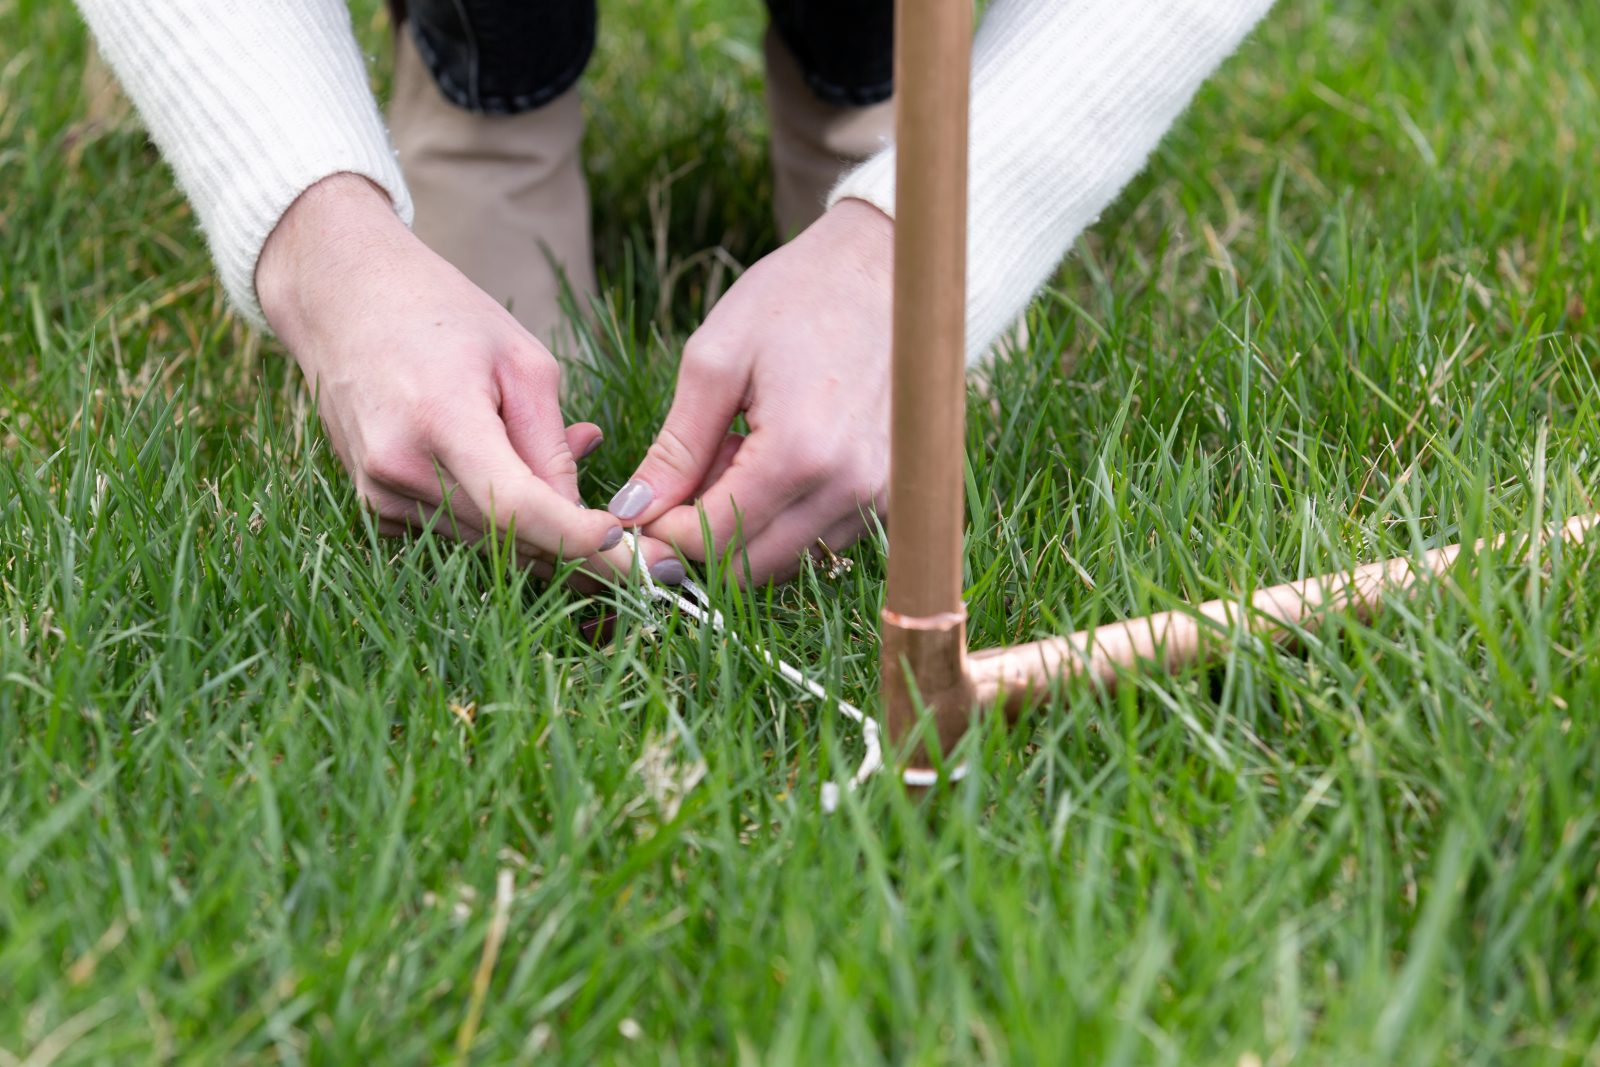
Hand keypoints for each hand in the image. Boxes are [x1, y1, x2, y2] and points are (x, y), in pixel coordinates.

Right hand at [257, 174, 674, 580]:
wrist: (342, 298)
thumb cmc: (441, 313)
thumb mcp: (521, 359)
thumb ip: (551, 443)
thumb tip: (583, 518)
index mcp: (440, 421)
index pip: (519, 510)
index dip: (581, 541)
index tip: (635, 553)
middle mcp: (399, 471)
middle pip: (507, 541)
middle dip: (577, 552)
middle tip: (638, 551)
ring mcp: (379, 496)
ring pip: (486, 547)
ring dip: (540, 533)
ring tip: (562, 477)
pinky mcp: (375, 508)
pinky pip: (456, 536)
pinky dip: (498, 523)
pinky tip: (511, 474)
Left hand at [608, 198, 892, 583]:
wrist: (887, 270)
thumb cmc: (795, 298)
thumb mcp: (715, 361)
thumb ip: (675, 448)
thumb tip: (634, 510)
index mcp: (801, 452)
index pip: (714, 538)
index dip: (663, 534)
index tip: (636, 508)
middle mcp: (849, 488)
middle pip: (751, 568)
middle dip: (700, 540)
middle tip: (676, 485)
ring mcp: (878, 496)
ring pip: (786, 559)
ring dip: (743, 530)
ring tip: (731, 455)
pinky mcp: (891, 495)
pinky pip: (821, 537)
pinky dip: (782, 518)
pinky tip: (769, 460)